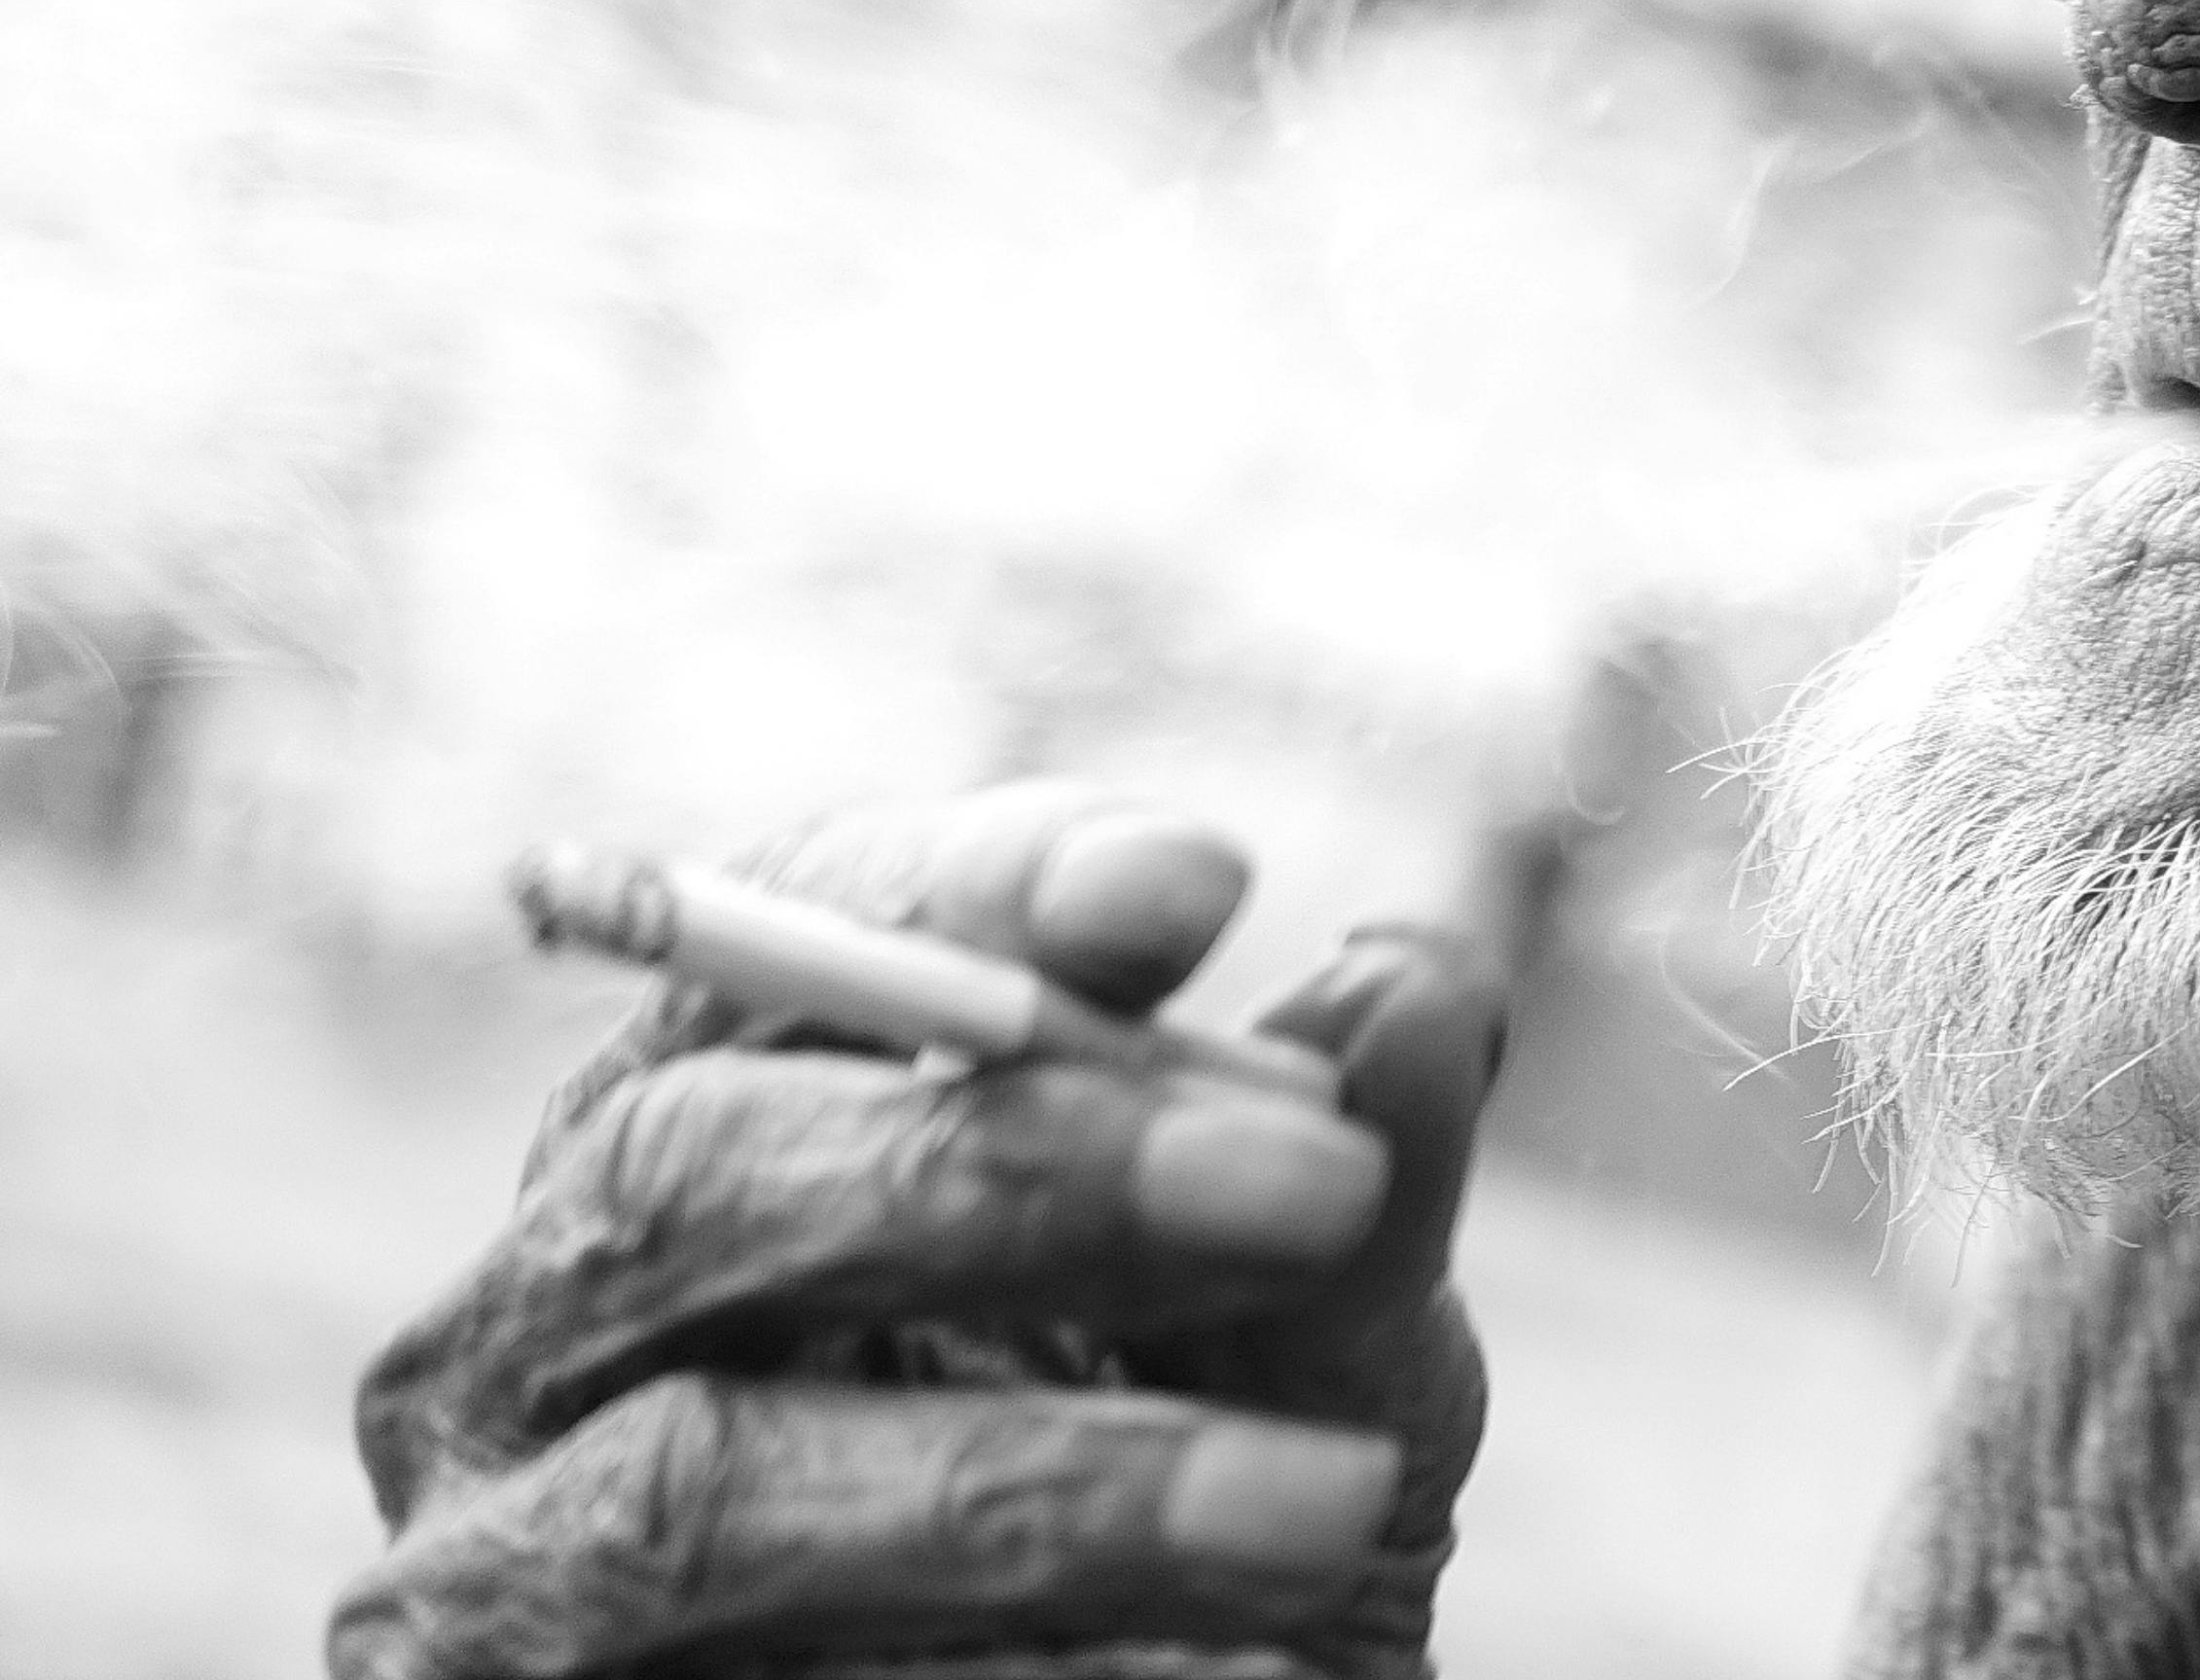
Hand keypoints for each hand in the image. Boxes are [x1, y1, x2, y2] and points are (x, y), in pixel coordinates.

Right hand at [334, 784, 1503, 1679]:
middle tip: (1323, 1179)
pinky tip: (1228, 1678)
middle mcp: (529, 1341)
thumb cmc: (1194, 1560)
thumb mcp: (1312, 1366)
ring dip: (1042, 1483)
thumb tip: (1425, 980)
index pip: (766, 946)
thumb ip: (1357, 1187)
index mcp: (693, 1156)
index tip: (1193, 882)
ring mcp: (492, 1579)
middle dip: (1012, 1163)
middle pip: (687, 1178)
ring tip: (1328, 1500)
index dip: (959, 892)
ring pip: (704, 1486)